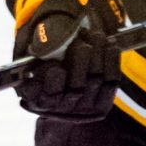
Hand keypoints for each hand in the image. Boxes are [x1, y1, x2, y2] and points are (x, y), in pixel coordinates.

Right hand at [13, 0, 123, 119]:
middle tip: (80, 42)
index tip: (55, 65)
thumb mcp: (33, 56)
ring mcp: (84, 107)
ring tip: (97, 36)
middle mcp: (62, 109)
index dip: (53, 82)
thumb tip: (48, 40)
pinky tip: (111, 46)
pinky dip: (112, 62)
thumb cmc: (43, 63)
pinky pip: (111, 82)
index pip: (47, 96)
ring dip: (98, 56)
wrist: (63, 83)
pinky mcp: (102, 103)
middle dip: (79, 61)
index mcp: (38, 100)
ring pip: (94, 82)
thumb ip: (38, 49)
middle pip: (75, 88)